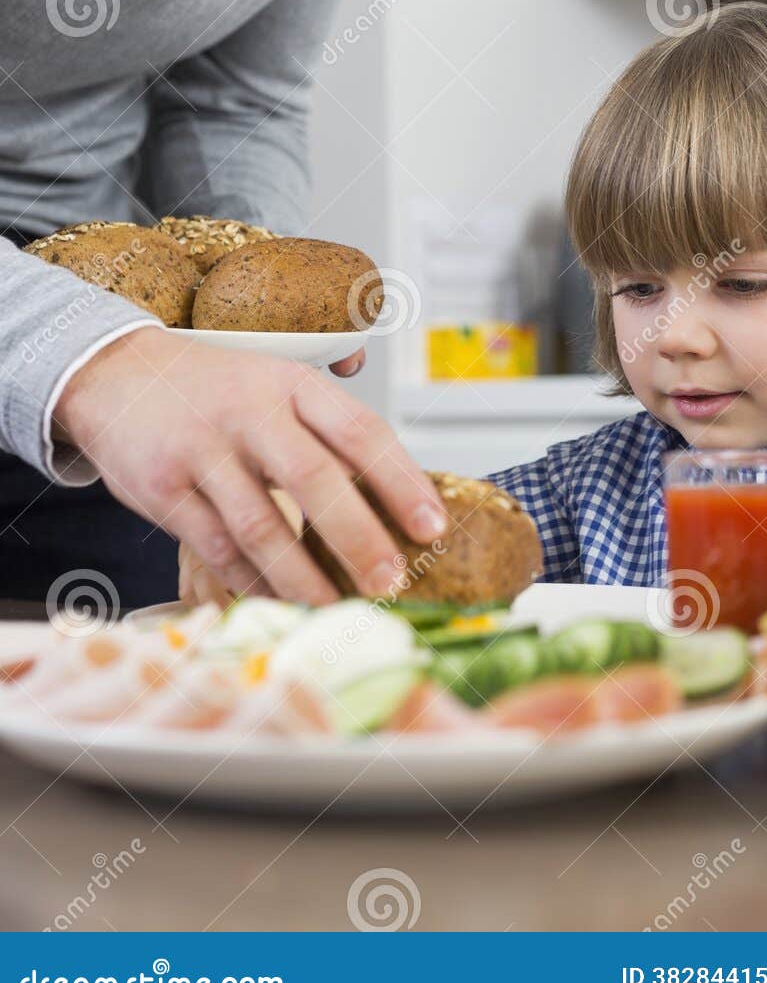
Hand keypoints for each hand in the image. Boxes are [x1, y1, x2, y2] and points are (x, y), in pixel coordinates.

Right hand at [53, 328, 447, 605]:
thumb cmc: (218, 390)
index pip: (360, 431)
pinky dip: (251, 580)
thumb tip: (404, 490)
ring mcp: (202, 450)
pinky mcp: (162, 489)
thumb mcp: (278, 382)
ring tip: (338, 608)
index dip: (401, 482)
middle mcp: (250, 412)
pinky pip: (215, 547)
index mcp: (292, 383)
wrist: (119, 374)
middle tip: (391, 581)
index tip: (431, 527)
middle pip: (314, 478)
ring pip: (261, 524)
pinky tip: (280, 601)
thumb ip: (331, 427)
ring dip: (303, 576)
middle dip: (358, 537)